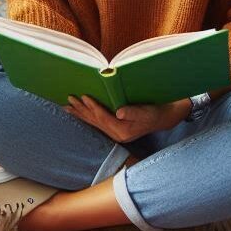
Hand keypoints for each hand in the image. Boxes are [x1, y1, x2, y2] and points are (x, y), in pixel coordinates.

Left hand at [65, 95, 189, 143]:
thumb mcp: (146, 112)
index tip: (83, 96)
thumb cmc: (155, 113)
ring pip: (94, 123)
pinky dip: (87, 116)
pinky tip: (80, 113)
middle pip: (95, 121)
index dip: (93, 107)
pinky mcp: (115, 130)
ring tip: (67, 107)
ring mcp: (114, 134)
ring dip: (80, 114)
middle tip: (68, 100)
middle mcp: (116, 134)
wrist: (163, 119)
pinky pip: (97, 123)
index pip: (103, 118)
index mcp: (122, 130)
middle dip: (81, 110)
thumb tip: (118, 112)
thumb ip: (132, 112)